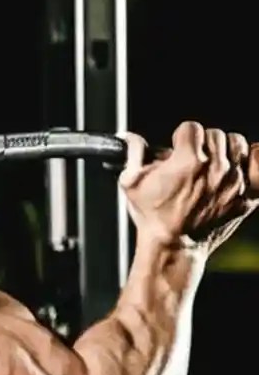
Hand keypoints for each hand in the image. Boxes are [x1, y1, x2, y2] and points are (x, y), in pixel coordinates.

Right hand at [120, 121, 257, 253]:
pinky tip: (238, 171)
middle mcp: (215, 169)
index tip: (178, 148)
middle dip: (203, 144)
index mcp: (187, 161)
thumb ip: (133, 154)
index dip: (182, 137)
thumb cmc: (152, 217)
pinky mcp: (248, 196)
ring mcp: (235, 182)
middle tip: (194, 159)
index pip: (192, 127)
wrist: (174, 247)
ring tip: (215, 164)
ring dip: (227, 151)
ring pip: (240, 145)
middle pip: (217, 134)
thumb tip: (129, 136)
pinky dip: (252, 165)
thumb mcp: (131, 184)